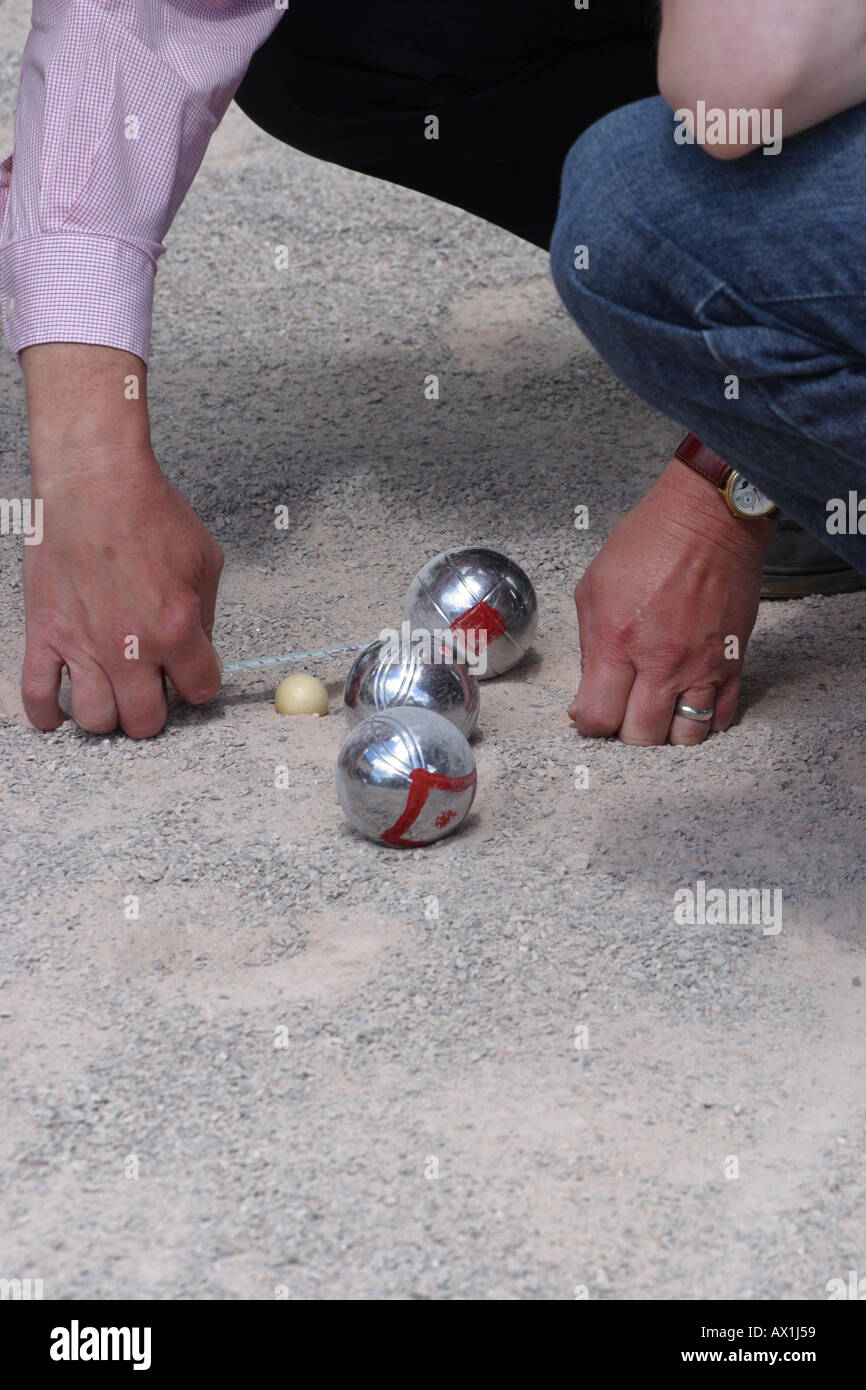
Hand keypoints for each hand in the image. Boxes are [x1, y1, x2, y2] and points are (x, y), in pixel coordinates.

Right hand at [20, 343, 222, 737]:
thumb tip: (199, 644)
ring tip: (111, 697)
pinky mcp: (46, 633)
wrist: (93, 481)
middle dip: (154, 712)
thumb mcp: (204, 559)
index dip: (198, 683)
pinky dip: (47, 714)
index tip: (191, 676)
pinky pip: (38, 693)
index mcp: (177, 629)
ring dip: (107, 715)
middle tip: (151, 694)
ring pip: (95, 718)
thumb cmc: (147, 510)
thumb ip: (205, 611)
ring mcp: (84, 645)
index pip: (199, 689)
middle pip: (145, 720)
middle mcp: (131, 647)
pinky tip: (56, 717)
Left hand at [570, 457, 775, 745]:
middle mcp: (661, 661)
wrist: (710, 520)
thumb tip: (590, 687)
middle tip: (624, 711)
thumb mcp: (594, 586)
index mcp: (617, 641)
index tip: (590, 713)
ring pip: (685, 735)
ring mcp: (701, 665)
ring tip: (658, 711)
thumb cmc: (648, 543)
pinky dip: (706, 721)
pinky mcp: (732, 662)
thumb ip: (590, 644)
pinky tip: (690, 705)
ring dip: (668, 731)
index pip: (599, 717)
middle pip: (641, 736)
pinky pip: (723, 716)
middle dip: (626, 731)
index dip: (589, 723)